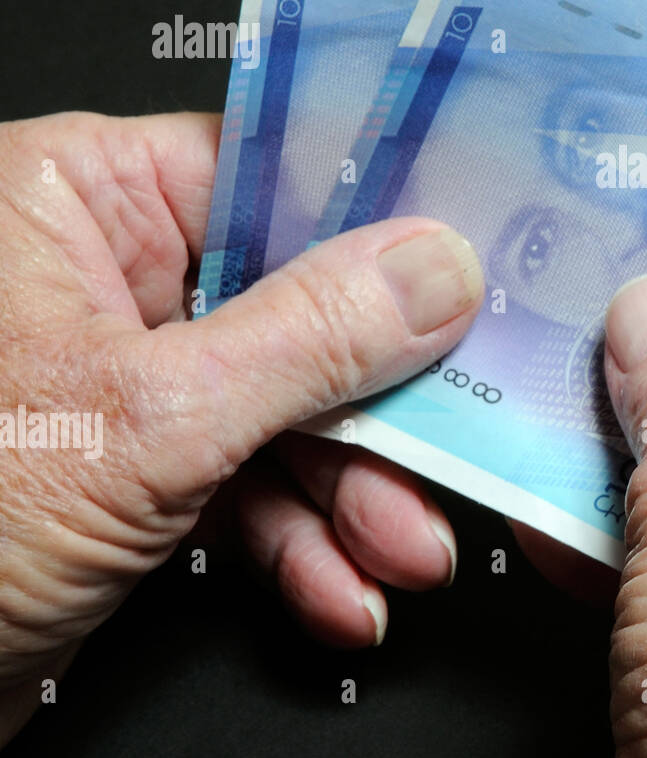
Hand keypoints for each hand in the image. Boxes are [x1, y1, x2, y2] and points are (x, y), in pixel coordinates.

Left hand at [0, 111, 483, 744]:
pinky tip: (339, 583)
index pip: (268, 174)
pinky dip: (300, 536)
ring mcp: (120, 376)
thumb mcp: (148, 422)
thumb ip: (306, 339)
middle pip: (297, 302)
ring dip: (353, 488)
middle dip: (375, 401)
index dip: (378, 223)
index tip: (466, 263)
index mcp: (70, 202)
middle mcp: (98, 277)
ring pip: (284, 404)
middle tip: (448, 439)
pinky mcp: (130, 464)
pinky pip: (247, 476)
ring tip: (401, 545)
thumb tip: (429, 270)